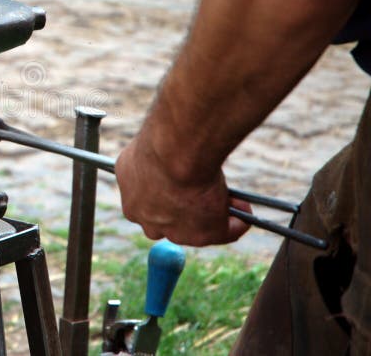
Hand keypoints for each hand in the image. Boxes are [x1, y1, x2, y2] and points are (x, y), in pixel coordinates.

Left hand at [115, 135, 251, 245]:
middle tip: (214, 195)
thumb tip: (169, 165)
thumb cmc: (162, 141)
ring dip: (217, 217)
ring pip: (198, 228)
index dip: (171, 194)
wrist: (175, 151)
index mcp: (131, 196)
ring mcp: (172, 230)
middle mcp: (145, 217)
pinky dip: (237, 224)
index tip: (188, 182)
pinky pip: (224, 233)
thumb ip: (155, 164)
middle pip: (171, 220)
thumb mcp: (148, 150)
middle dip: (192, 210)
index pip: (150, 202)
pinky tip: (246, 213)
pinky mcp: (200, 235)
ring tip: (238, 203)